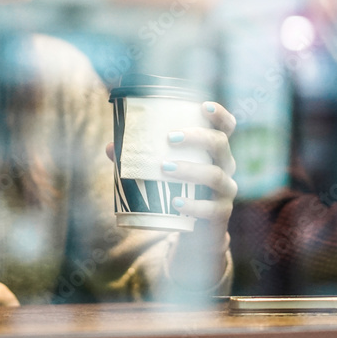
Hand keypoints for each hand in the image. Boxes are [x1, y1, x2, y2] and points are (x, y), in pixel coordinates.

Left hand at [106, 101, 237, 289]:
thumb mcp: (165, 173)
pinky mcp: (221, 213)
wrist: (196, 231)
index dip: (219, 114)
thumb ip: (141, 159)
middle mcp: (226, 166)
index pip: (226, 127)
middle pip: (220, 144)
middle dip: (197, 137)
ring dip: (190, 169)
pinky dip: (193, 205)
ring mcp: (226, 190)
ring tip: (165, 169)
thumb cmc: (179, 190)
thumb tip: (110, 148)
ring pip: (216, 175)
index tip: (203, 106)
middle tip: (169, 138)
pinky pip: (212, 208)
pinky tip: (176, 203)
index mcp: (214, 151)